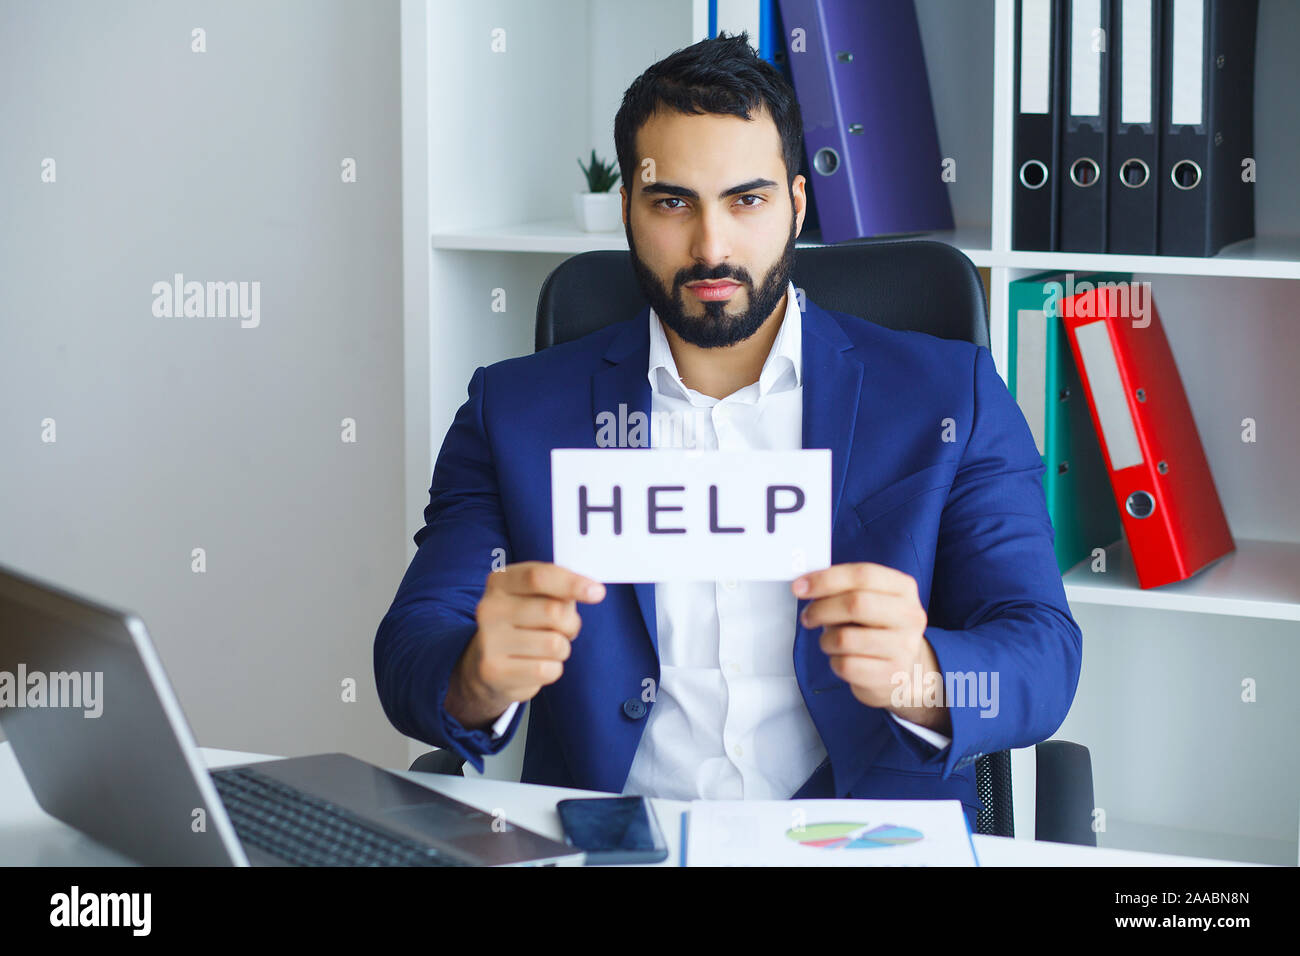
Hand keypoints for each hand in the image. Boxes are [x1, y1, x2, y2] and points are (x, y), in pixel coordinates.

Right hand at [447, 562, 604, 729]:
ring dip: (562, 648)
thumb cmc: (523, 623)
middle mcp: (489, 608)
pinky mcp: (494, 672)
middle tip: (564, 628)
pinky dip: (552, 669)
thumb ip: (559, 589)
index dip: (572, 583)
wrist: (486, 664)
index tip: (598, 593)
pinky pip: (547, 670)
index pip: (539, 577)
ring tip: (544, 648)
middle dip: (571, 623)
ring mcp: (488, 641)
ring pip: (554, 644)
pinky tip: (535, 665)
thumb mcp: (535, 597)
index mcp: (500, 582)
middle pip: (553, 612)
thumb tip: (592, 591)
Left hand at [793, 563, 949, 733]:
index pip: (863, 575)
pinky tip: (842, 658)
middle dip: (821, 609)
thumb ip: (843, 589)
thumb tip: (805, 585)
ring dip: (825, 640)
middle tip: (807, 616)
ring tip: (828, 641)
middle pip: (856, 604)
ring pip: (845, 638)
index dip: (826, 579)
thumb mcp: (869, 601)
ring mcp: (903, 647)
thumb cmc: (876, 629)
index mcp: (904, 588)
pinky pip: (846, 665)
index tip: (799, 586)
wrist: (902, 670)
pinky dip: (834, 662)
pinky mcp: (891, 675)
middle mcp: (910, 616)